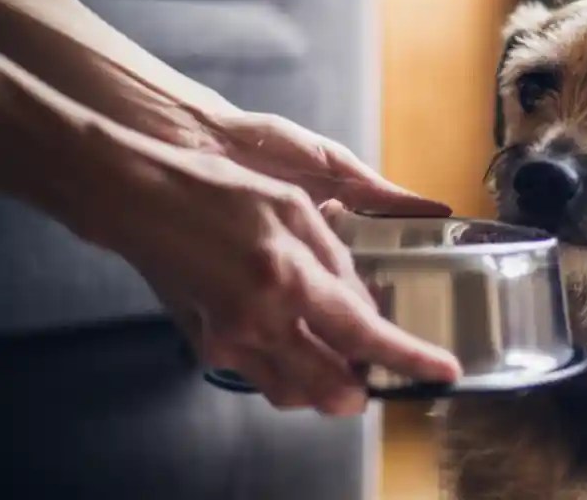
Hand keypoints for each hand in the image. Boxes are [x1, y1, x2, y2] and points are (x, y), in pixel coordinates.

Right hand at [72, 121, 460, 415]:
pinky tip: (300, 344)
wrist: (143, 200)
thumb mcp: (296, 207)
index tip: (443, 372)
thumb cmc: (223, 192)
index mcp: (290, 278)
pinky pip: (261, 379)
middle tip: (382, 369)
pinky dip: (291, 374)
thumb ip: (335, 261)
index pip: (364, 336)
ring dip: (328, 386)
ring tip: (345, 359)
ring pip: (295, 394)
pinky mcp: (207, 347)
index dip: (409, 358)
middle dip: (365, 387)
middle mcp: (260, 320)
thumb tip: (362, 305)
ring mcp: (228, 341)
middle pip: (331, 386)